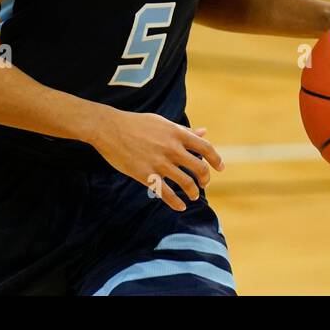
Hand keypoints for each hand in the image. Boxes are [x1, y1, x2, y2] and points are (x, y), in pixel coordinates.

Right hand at [90, 112, 224, 211]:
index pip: (205, 148)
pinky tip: (180, 206)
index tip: (220, 168)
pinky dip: (176, 203)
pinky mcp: (146, 175)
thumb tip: (204, 132)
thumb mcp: (162, 122)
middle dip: (205, 179)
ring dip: (193, 193)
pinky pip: (166, 193)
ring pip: (186, 183)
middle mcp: (172, 148)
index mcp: (177, 133)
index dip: (216, 160)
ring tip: (192, 196)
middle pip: (199, 168)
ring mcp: (159, 163)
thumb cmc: (136, 124)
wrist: (109, 128)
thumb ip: (184, 130)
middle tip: (204, 184)